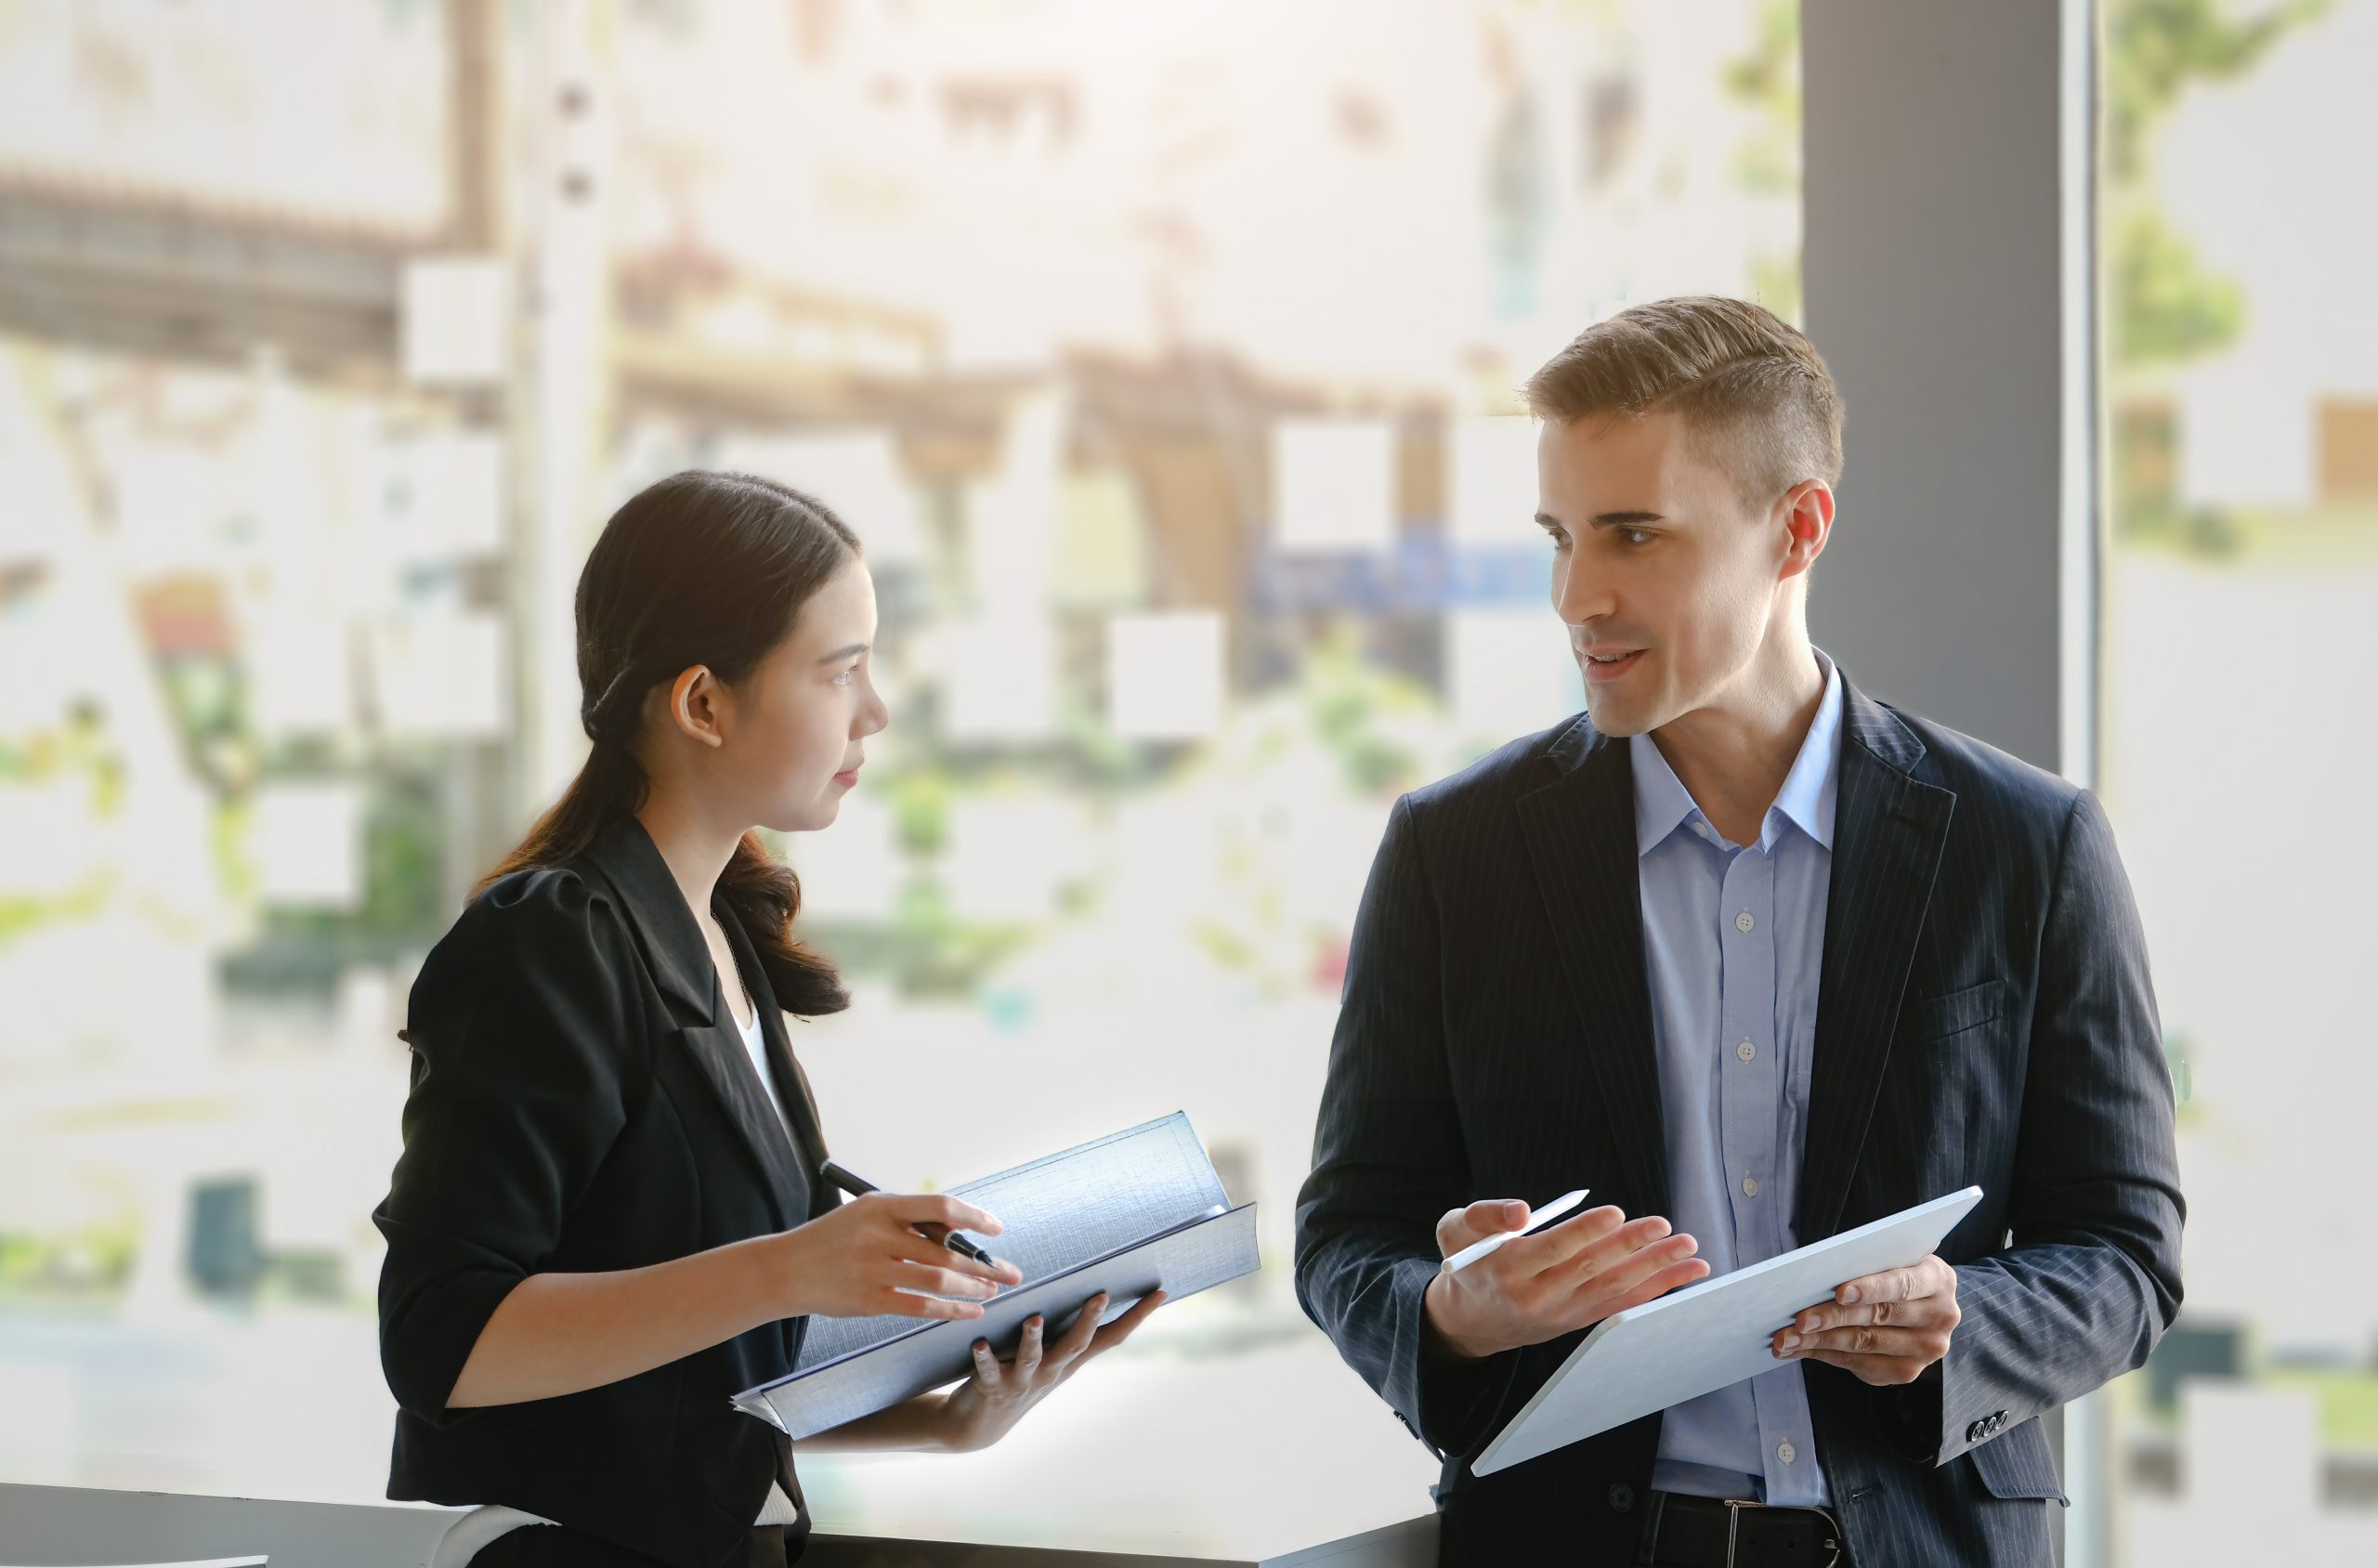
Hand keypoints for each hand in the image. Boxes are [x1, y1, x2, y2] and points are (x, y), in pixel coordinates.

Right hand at [770, 1192, 1024, 1320]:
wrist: (787, 1269)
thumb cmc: (836, 1238)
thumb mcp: (868, 1213)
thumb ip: (909, 1219)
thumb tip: (961, 1231)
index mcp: (882, 1205)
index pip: (940, 1207)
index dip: (974, 1217)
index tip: (996, 1229)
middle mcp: (879, 1235)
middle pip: (946, 1249)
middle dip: (985, 1263)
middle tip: (1012, 1272)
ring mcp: (873, 1269)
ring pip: (938, 1279)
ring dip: (973, 1287)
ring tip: (993, 1291)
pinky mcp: (869, 1300)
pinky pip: (921, 1307)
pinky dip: (952, 1311)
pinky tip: (972, 1312)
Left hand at [933, 1289, 1167, 1451]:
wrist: (978, 1425)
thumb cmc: (1016, 1374)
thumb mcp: (1046, 1354)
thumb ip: (1061, 1325)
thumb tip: (1080, 1282)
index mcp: (1069, 1360)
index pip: (1111, 1336)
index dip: (1136, 1316)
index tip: (1160, 1291)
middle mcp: (1052, 1370)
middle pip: (1076, 1345)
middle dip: (1088, 1321)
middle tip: (1100, 1295)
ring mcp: (1023, 1380)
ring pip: (1032, 1357)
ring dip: (1033, 1339)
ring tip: (1034, 1319)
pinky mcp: (992, 1386)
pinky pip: (989, 1370)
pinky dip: (984, 1357)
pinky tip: (979, 1343)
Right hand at [1422, 1199, 1708, 1361]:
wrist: (1470, 1319)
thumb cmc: (1468, 1261)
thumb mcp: (1454, 1229)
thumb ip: (1485, 1216)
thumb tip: (1522, 1210)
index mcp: (1506, 1271)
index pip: (1551, 1251)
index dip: (1585, 1233)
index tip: (1615, 1213)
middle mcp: (1537, 1298)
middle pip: (1590, 1270)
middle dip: (1630, 1247)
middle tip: (1663, 1225)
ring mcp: (1563, 1313)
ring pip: (1614, 1288)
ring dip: (1655, 1268)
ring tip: (1688, 1247)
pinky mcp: (1580, 1320)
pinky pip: (1623, 1303)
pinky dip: (1658, 1288)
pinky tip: (1685, 1272)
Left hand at [1771, 1254, 1959, 1385]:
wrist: (1924, 1305)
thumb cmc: (1896, 1271)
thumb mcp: (1894, 1258)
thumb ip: (1872, 1258)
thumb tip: (1823, 1265)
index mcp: (1939, 1280)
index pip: (1902, 1285)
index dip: (1871, 1289)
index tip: (1839, 1293)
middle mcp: (1940, 1317)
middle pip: (1878, 1317)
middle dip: (1833, 1318)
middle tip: (1797, 1320)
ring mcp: (1926, 1349)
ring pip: (1864, 1343)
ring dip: (1819, 1341)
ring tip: (1786, 1338)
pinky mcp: (1907, 1371)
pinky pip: (1859, 1364)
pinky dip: (1825, 1355)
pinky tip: (1799, 1349)